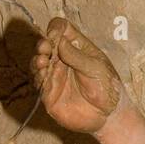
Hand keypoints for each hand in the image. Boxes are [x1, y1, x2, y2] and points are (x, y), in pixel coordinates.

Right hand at [31, 17, 129, 136]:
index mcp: (76, 47)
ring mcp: (54, 75)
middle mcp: (62, 59)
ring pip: (37, 62)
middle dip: (42, 44)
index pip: (61, 29)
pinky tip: (43, 75)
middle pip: (45, 44)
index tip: (54, 35)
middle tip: (45, 48)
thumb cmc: (107, 87)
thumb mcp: (95, 68)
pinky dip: (37, 77)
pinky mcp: (48, 92)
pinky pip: (37, 82)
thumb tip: (59, 40)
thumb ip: (76, 56)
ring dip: (37, 60)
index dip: (55, 28)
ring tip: (42, 61)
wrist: (108, 115)